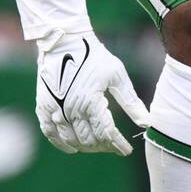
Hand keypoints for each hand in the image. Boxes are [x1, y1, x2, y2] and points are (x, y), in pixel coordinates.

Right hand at [36, 32, 149, 154]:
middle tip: (113, 145)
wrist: (64, 41)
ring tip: (98, 145)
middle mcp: (72, 109)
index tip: (127, 150)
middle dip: (104, 146)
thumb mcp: (117, 75)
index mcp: (91, 102)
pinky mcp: (43, 106)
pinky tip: (72, 148)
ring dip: (87, 147)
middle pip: (90, 140)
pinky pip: (50, 133)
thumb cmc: (94, 56)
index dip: (118, 145)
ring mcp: (55, 109)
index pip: (107, 134)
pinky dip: (61, 144)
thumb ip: (131, 101)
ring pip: (72, 140)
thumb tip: (146, 122)